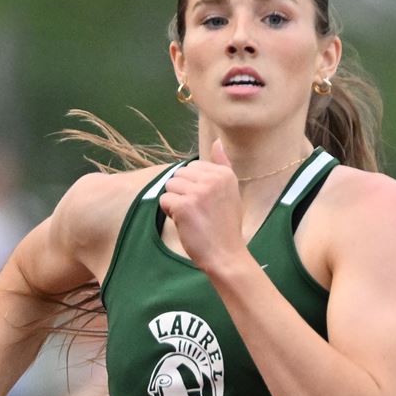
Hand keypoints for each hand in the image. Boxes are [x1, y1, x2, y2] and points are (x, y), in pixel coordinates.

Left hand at [159, 139, 246, 272]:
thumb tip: (216, 141)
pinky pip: (164, 200)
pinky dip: (170, 213)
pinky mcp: (183, 205)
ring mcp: (198, 192)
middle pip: (179, 174)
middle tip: (198, 212)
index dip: (193, 186)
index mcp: (224, 174)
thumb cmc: (226, 226)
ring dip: (175, 202)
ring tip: (192, 217)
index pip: (193, 167)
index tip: (207, 203)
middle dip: (182, 192)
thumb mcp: (232, 192)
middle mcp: (212, 179)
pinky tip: (185, 223)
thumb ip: (223, 165)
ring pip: (170, 186)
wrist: (226, 254)